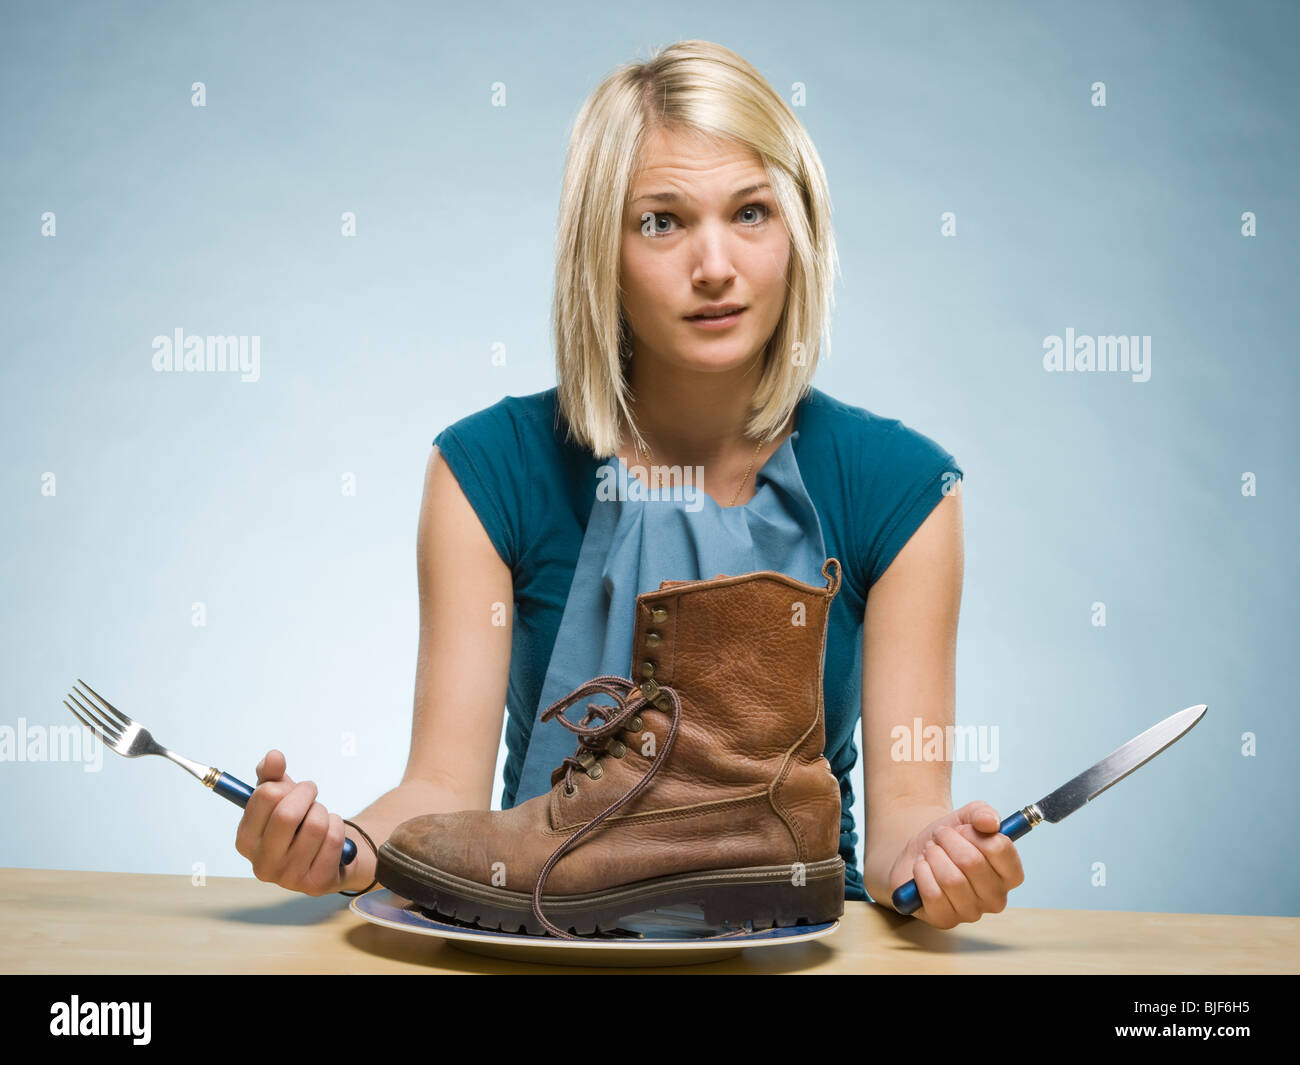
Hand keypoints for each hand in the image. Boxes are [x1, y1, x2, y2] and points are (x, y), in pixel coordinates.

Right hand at [234, 749, 367, 896]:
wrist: (331, 855)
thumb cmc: (299, 823)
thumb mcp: (281, 796)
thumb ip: (272, 775)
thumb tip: (274, 757)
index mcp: (245, 841)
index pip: (265, 797)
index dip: (286, 785)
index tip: (292, 789)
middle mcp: (261, 865)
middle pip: (288, 814)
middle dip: (307, 795)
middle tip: (312, 795)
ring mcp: (288, 879)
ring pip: (316, 824)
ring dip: (324, 811)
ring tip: (320, 818)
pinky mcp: (315, 884)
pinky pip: (334, 839)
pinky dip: (338, 827)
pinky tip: (331, 835)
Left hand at [887, 801, 1024, 928]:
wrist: (920, 853)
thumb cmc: (950, 839)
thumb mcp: (967, 817)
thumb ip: (983, 813)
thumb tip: (990, 822)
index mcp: (1010, 873)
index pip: (1000, 848)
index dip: (974, 832)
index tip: (963, 828)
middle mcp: (996, 898)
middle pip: (971, 862)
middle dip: (949, 841)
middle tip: (941, 837)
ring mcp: (972, 912)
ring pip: (951, 879)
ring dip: (934, 856)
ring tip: (931, 851)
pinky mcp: (946, 920)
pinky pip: (933, 894)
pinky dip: (922, 873)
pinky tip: (922, 868)